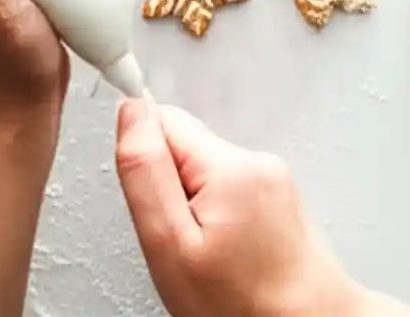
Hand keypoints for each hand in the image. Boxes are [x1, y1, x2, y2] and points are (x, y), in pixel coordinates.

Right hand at [114, 100, 409, 316]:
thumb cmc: (243, 306)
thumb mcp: (171, 246)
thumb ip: (145, 172)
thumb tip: (131, 112)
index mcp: (230, 167)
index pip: (161, 120)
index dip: (145, 164)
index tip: (158, 207)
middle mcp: (257, 162)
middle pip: (183, 146)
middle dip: (170, 190)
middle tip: (183, 241)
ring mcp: (273, 178)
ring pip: (203, 170)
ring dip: (194, 206)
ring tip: (209, 252)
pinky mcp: (278, 195)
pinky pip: (228, 188)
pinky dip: (218, 216)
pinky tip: (228, 251)